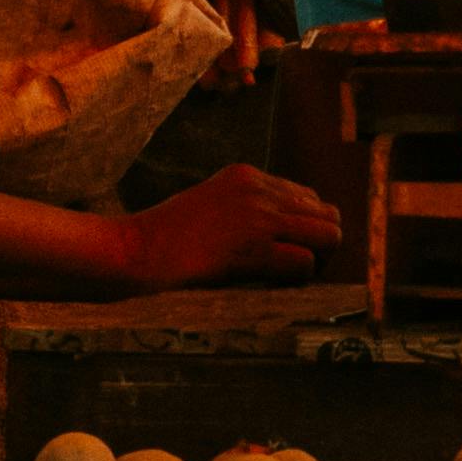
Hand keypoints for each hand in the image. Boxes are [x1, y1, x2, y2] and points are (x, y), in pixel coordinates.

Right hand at [110, 163, 344, 297]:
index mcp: (247, 175)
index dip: (305, 227)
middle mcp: (259, 190)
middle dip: (322, 244)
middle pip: (327, 214)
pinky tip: (276, 285)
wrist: (134, 250)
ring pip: (328, 236)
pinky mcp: (254, 249)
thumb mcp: (210, 204)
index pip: (307, 197)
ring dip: (318, 261)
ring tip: (291, 276)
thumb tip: (285, 233)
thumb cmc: (164, 237)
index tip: (288, 248)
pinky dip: (300, 279)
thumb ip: (246, 209)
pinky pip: (305, 263)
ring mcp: (259, 217)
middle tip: (299, 266)